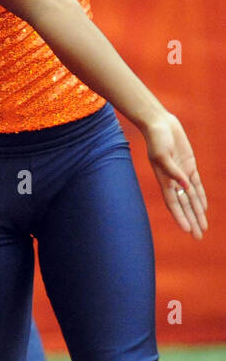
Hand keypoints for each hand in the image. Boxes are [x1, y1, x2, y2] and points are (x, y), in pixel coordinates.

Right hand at [143, 112, 206, 238]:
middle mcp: (172, 180)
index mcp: (164, 179)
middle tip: (199, 236)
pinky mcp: (188, 166)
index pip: (174, 203)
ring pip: (192, 198)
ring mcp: (181, 173)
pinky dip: (200, 197)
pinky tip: (203, 208)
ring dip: (197, 212)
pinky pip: (196, 185)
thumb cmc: (157, 138)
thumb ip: (173, 171)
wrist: (159, 124)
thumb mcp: (163, 154)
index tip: (188, 230)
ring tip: (203, 227)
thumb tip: (185, 186)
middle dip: (192, 220)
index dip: (181, 217)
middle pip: (184, 205)